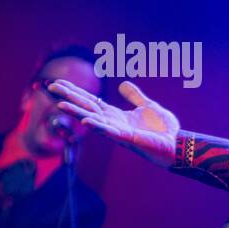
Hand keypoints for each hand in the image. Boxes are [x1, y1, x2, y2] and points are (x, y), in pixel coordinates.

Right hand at [49, 79, 179, 165]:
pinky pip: (109, 132)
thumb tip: (123, 84)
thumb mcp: (149, 107)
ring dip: (76, 113)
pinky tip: (85, 122)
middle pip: (86, 108)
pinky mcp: (127, 138)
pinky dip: (97, 127)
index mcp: (116, 115)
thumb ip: (135, 96)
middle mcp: (113, 123)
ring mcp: (118, 131)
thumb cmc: (164, 130)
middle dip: (69, 98)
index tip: (58, 83)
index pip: (90, 101)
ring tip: (60, 105)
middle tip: (50, 87)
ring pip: (93, 120)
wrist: (177, 144)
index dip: (75, 92)